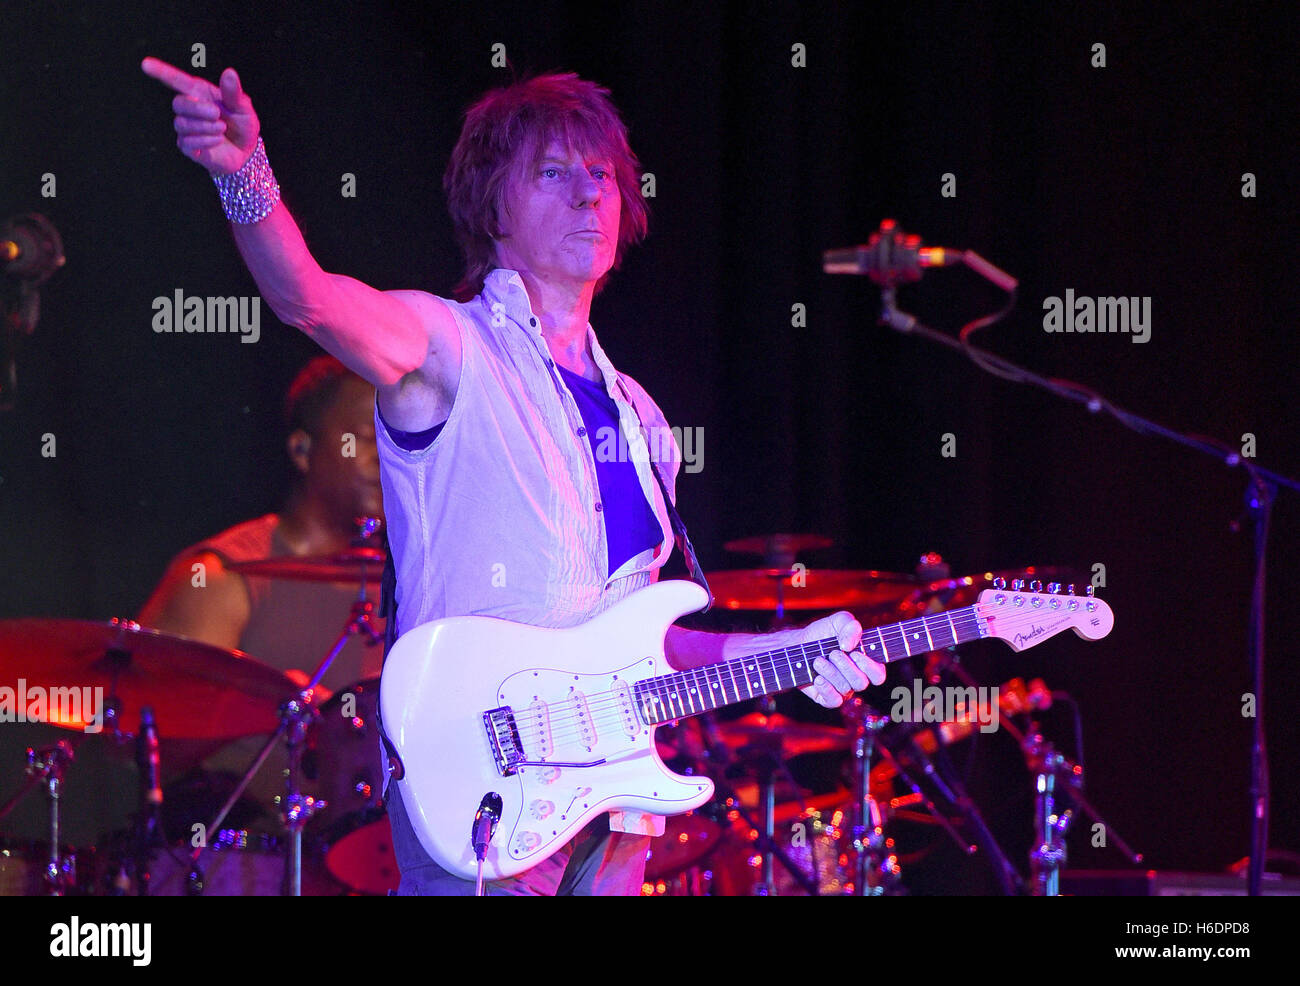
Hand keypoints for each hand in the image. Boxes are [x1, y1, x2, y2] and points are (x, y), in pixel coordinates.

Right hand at [141, 56, 259, 174]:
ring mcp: (186, 128)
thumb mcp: (243, 108)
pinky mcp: (188, 147)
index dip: (161, 72)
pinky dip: (205, 141)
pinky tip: (218, 140)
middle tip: (217, 114)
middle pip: (178, 103)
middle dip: (197, 109)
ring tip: (222, 128)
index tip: (146, 64)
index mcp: (200, 93)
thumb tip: (229, 73)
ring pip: (181, 123)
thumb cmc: (242, 125)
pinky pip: (186, 142)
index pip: (176, 80)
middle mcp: (189, 109)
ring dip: (205, 127)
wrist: (246, 152)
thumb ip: (234, 93)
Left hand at [796, 610, 885, 707]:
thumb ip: (851, 626)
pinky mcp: (827, 697)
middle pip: (862, 683)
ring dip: (830, 672)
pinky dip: (826, 688)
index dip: (869, 667)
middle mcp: (856, 678)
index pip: (878, 675)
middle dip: (846, 667)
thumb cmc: (824, 632)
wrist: (799, 643)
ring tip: (818, 660)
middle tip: (833, 653)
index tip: (855, 653)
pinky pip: (834, 701)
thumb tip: (849, 646)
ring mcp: (842, 689)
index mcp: (865, 663)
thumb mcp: (839, 621)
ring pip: (846, 689)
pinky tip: (817, 677)